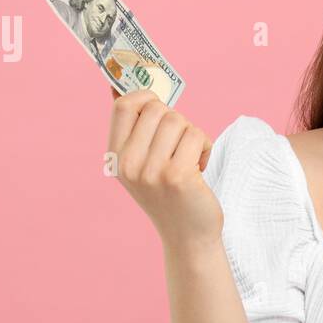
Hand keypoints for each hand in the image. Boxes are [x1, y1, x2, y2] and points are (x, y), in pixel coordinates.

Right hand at [107, 88, 222, 247]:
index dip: (145, 97)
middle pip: (156, 108)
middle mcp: (129, 164)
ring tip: (190, 158)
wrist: (188, 237)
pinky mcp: (178, 176)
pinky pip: (196, 136)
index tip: (159, 108)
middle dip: (176, 119)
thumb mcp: (142, 164)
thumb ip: (135, 130)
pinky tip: (200, 168)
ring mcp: (152, 171)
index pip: (123, 106)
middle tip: (180, 144)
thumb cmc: (169, 194)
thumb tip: (118, 85)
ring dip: (192, 135)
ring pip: (179, 121)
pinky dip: (205, 148)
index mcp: (117, 157)